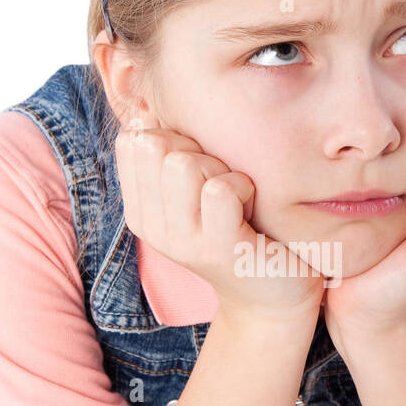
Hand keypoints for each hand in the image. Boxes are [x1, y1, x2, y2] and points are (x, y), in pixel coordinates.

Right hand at [115, 113, 325, 324]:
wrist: (272, 294)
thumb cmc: (239, 229)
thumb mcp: (194, 192)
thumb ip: (170, 156)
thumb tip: (149, 111)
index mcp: (140, 210)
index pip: (132, 140)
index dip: (172, 138)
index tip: (198, 170)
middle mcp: (152, 227)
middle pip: (157, 146)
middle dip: (197, 152)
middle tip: (221, 187)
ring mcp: (181, 241)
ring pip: (184, 164)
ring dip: (221, 170)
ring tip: (236, 201)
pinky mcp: (217, 248)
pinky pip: (221, 189)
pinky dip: (244, 188)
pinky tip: (250, 212)